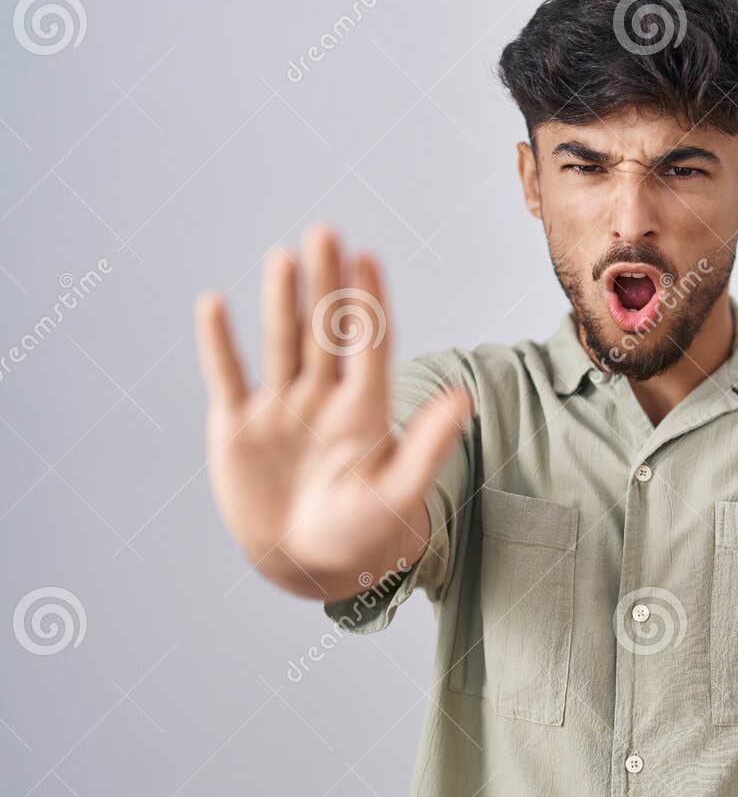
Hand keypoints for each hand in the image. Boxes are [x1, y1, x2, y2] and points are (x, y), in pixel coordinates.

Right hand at [194, 227, 471, 597]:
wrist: (312, 563)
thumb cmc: (366, 531)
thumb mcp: (400, 491)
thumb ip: (429, 444)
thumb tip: (465, 397)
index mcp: (367, 408)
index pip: (369, 341)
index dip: (369, 300)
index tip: (368, 255)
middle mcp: (324, 397)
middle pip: (326, 329)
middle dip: (327, 283)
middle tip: (327, 232)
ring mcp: (281, 408)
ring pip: (282, 343)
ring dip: (281, 302)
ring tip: (284, 257)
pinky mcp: (239, 428)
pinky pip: (228, 377)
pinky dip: (218, 344)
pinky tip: (213, 304)